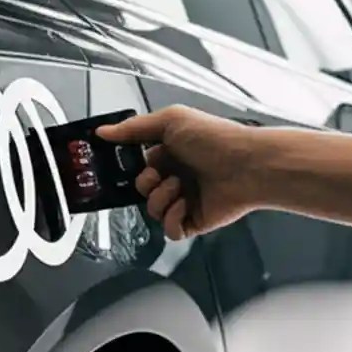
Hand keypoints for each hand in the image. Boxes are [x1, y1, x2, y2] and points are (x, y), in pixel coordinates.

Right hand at [96, 105, 263, 240]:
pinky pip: (170, 231)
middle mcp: (177, 176)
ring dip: (160, 199)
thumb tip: (103, 131)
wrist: (249, 166)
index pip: (138, 164)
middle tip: (160, 175)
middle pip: (142, 190)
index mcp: (171, 152)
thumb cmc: (215, 139)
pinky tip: (184, 205)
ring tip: (178, 187)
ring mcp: (185, 200)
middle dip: (145, 184)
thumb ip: (134, 128)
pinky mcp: (195, 221)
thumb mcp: (170, 120)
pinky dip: (172, 219)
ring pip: (153, 210)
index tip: (124, 166)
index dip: (130, 167)